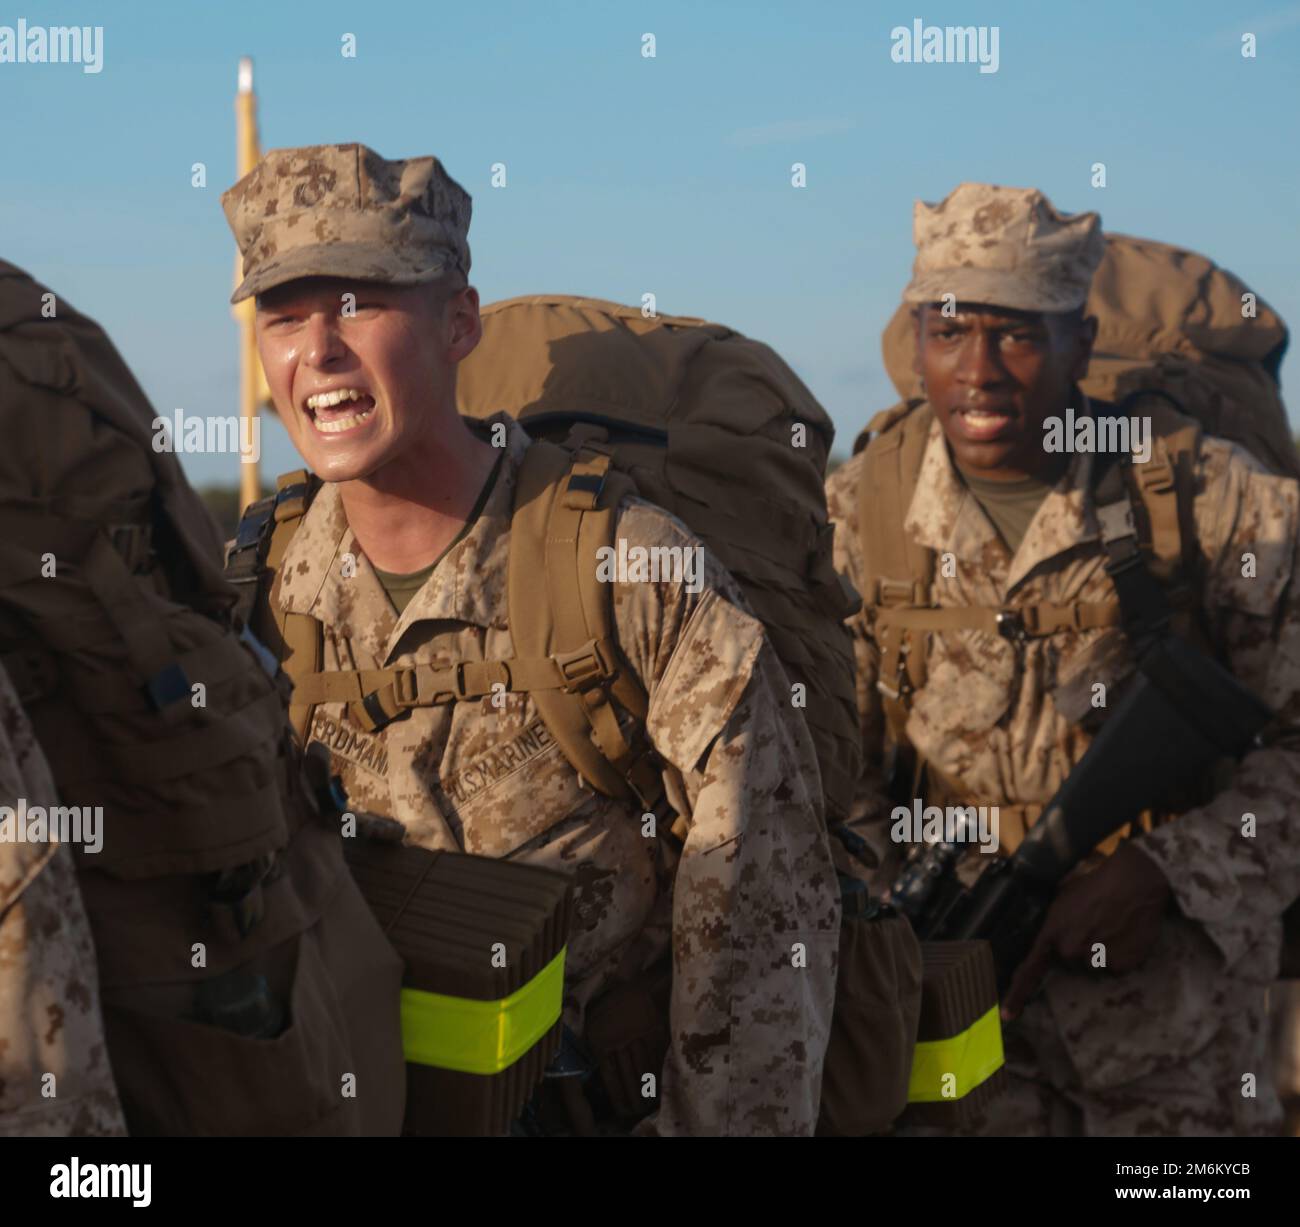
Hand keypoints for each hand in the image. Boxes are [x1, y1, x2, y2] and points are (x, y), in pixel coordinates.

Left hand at [1001, 841, 1170, 1019]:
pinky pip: (1115, 966)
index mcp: (1051, 933)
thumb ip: (1052, 926)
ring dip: (1100, 951)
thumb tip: (1046, 941)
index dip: (1016, 994)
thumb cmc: (1094, 886)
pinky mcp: (1121, 965)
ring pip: (1094, 965)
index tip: (1007, 1015)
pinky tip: (1124, 934)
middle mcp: (1071, 950)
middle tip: (1091, 924)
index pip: (1029, 970)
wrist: (1133, 882)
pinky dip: (1119, 955)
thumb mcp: (1061, 901)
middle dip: (1078, 947)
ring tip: (1109, 925)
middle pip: (1070, 961)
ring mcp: (1096, 959)